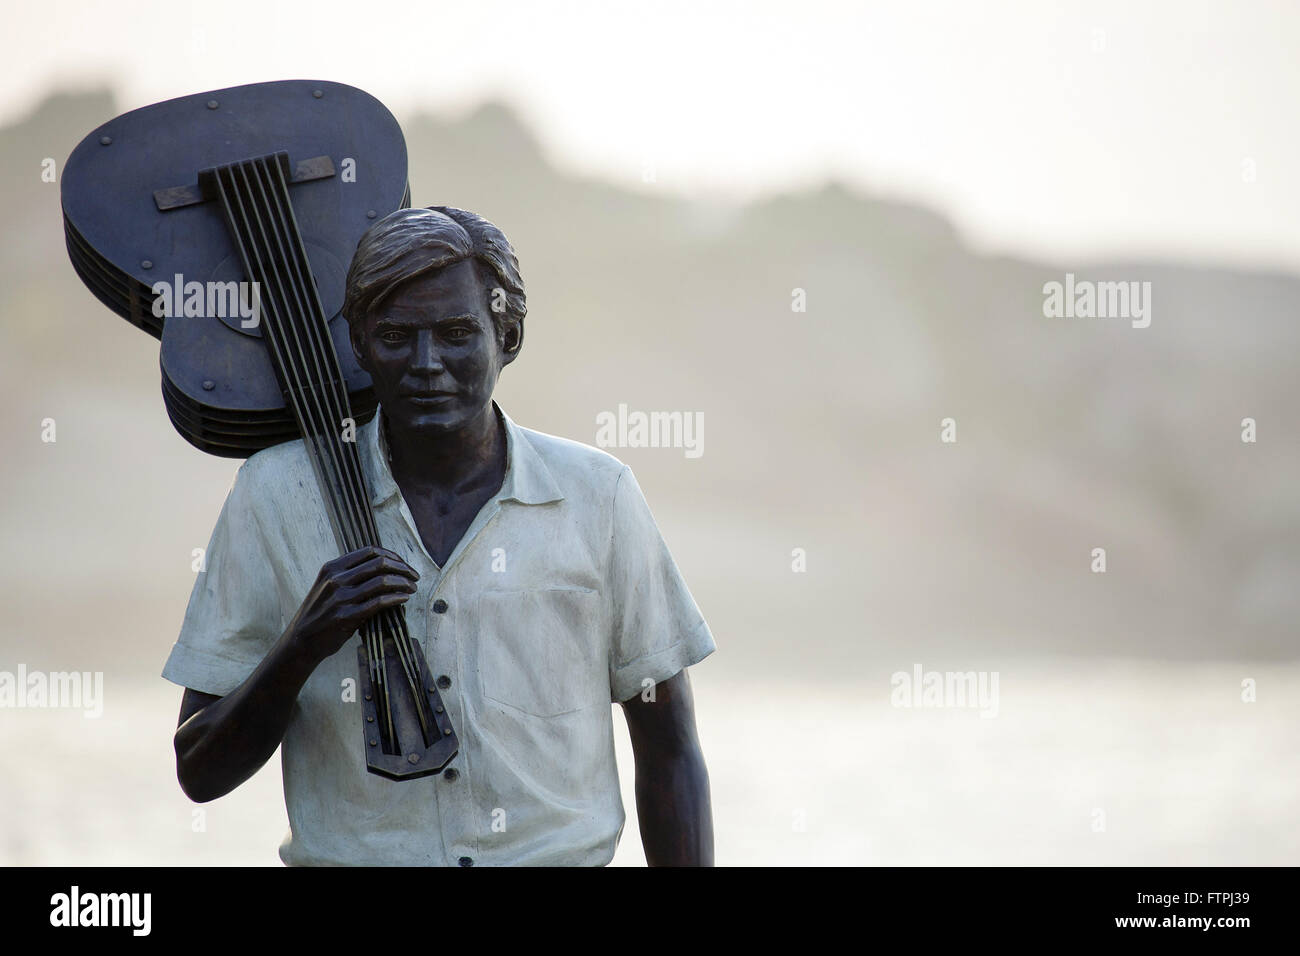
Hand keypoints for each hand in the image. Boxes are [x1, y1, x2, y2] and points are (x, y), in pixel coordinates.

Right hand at [283, 545, 418, 670]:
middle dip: (403, 568)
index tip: (404, 565)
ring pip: (382, 581)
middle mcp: (336, 579)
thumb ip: (349, 574)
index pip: (370, 551)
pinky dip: (396, 598)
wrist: (301, 640)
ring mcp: (341, 598)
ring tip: (412, 588)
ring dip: (403, 583)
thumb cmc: (320, 613)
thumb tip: (385, 566)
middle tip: (414, 576)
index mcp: (332, 567)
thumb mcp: (328, 586)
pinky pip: (379, 602)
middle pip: (379, 563)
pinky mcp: (347, 616)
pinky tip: (404, 598)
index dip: (392, 555)